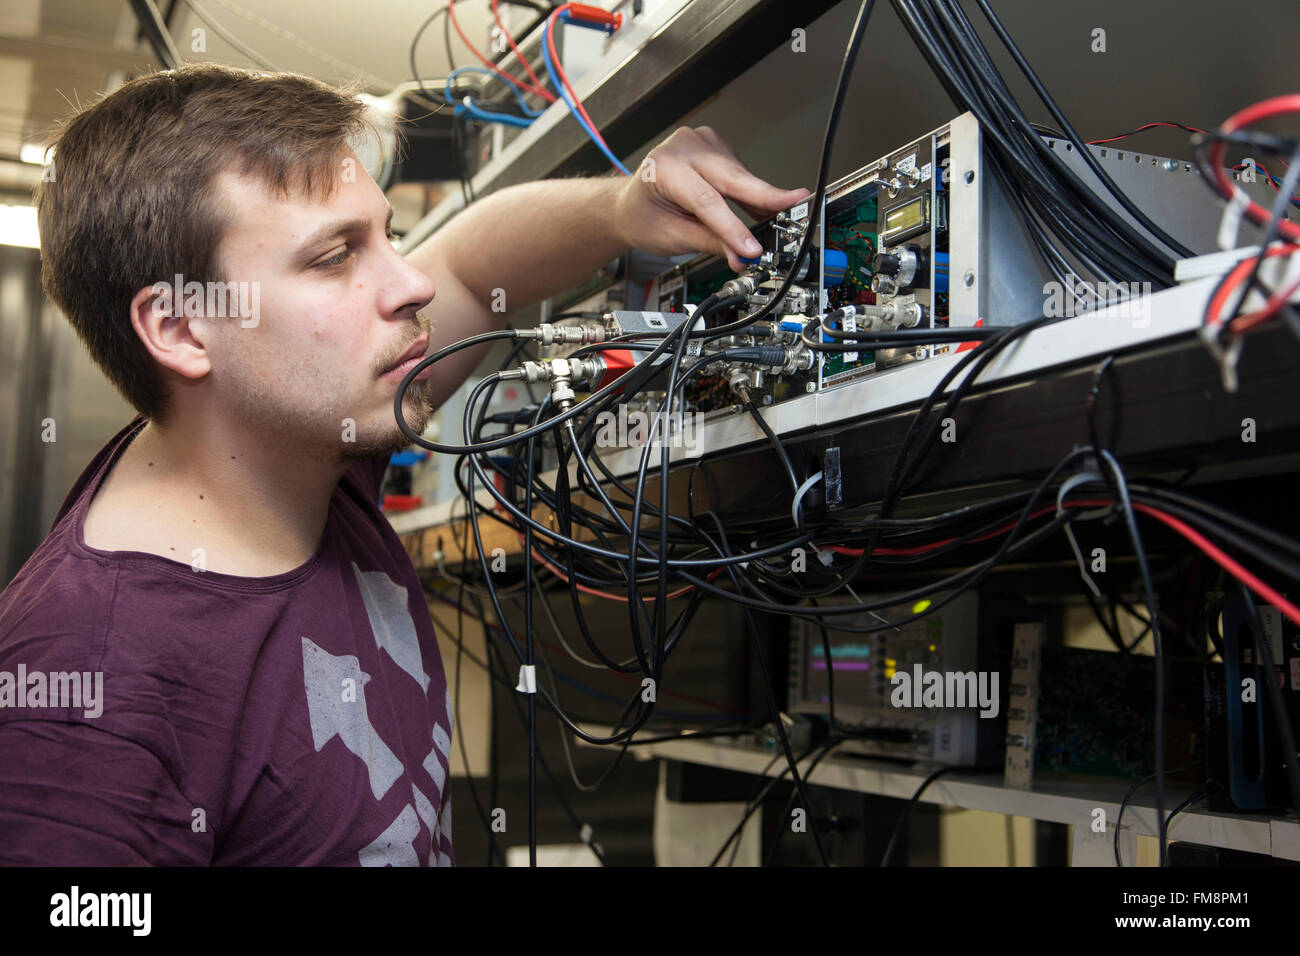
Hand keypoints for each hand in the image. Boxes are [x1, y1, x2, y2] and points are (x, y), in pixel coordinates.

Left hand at [612, 126, 811, 273]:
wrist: (631, 202)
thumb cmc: (644, 215)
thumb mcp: (672, 237)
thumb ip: (710, 242)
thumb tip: (741, 254)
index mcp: (663, 168)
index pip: (706, 200)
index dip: (733, 226)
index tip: (753, 246)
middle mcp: (682, 147)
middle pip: (731, 177)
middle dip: (765, 198)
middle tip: (795, 207)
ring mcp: (700, 141)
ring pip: (739, 175)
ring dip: (759, 199)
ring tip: (775, 222)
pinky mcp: (715, 145)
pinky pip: (739, 171)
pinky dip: (750, 191)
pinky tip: (760, 206)